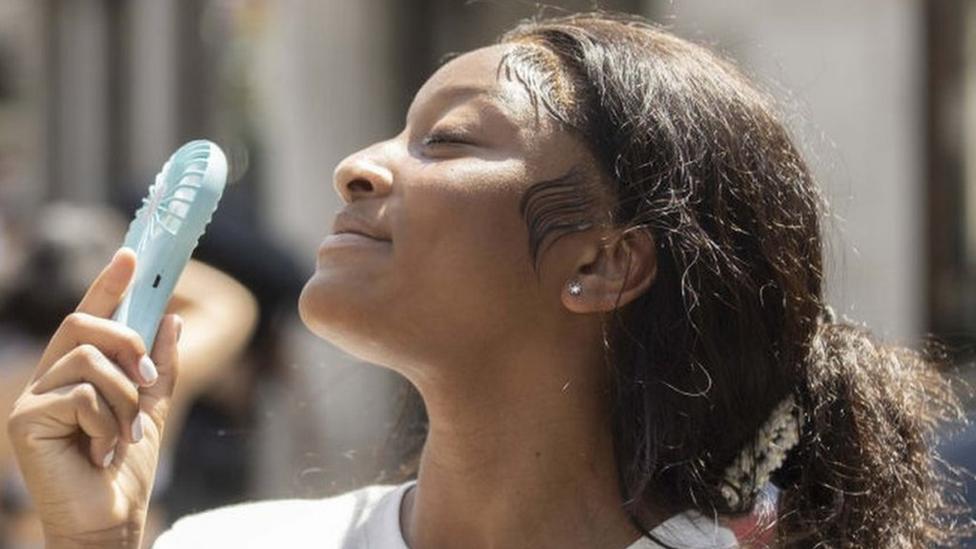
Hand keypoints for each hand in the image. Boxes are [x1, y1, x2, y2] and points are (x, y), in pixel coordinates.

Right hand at [5, 248, 181, 547]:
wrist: (111, 517)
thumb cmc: (126, 469)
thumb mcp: (153, 408)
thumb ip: (161, 366)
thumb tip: (173, 318)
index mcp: (76, 372)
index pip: (88, 316)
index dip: (108, 284)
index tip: (131, 255)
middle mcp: (48, 378)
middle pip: (84, 325)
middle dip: (127, 345)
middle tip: (146, 380)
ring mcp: (33, 398)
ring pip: (91, 361)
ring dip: (124, 399)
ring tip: (122, 434)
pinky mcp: (24, 419)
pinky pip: (82, 394)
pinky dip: (106, 422)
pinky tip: (99, 450)